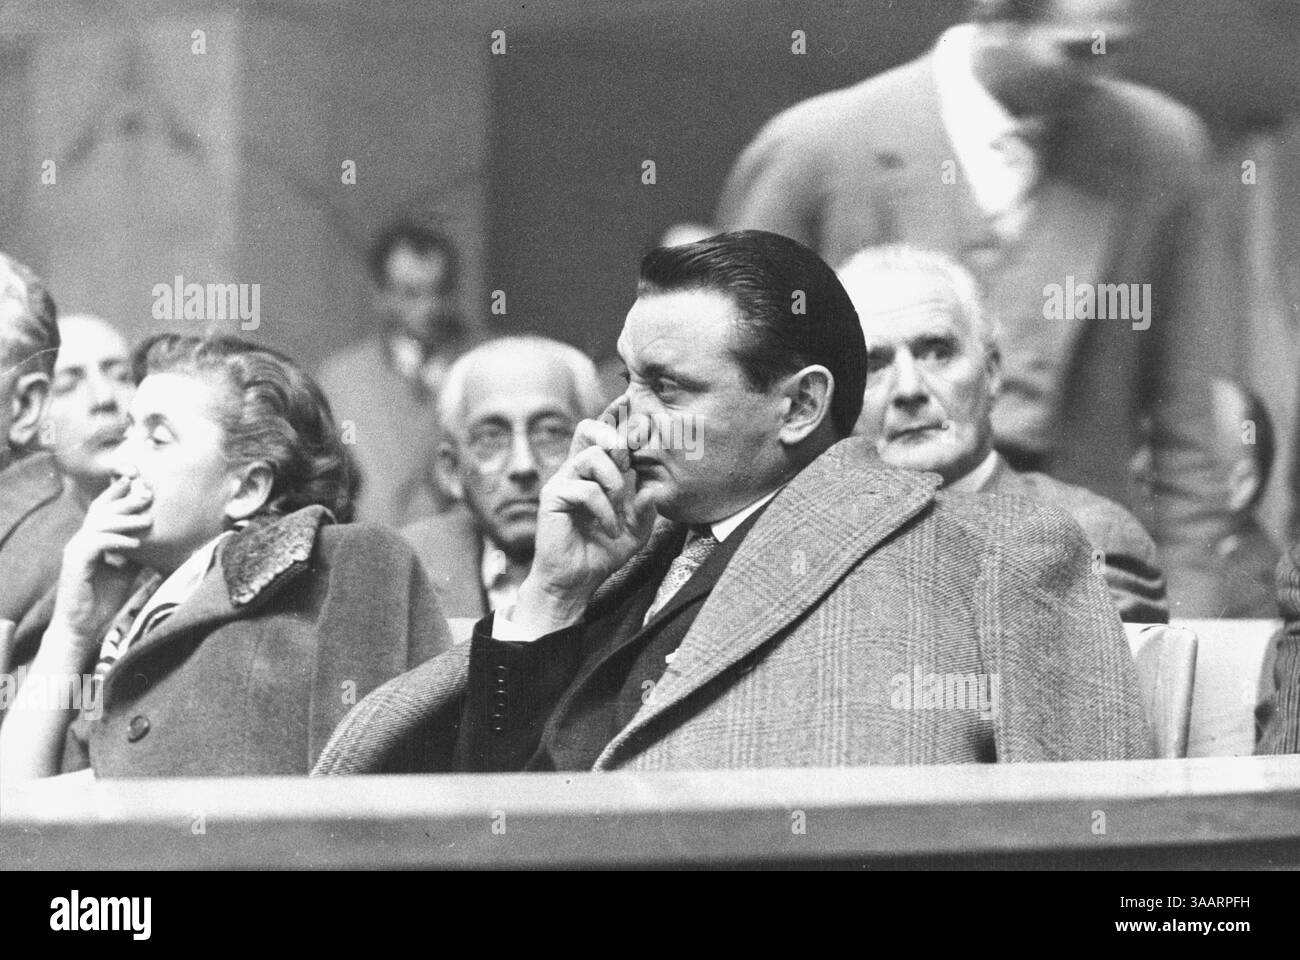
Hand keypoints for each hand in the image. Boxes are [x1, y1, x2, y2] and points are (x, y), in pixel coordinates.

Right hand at [48, 475, 151, 656]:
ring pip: (99, 524)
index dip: (119, 495)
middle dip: (126, 500)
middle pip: (101, 511)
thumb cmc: (101, 599)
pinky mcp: (75, 563)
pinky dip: (116, 541)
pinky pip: (95, 544)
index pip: (103, 510)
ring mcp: (75, 550)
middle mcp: (81, 540)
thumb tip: (158, 541)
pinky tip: (135, 544)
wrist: (82, 626)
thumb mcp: (125, 572)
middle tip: (148, 494)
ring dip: (125, 520)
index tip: (141, 484)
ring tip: (148, 521)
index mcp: (91, 540)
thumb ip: (135, 554)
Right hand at [514, 414, 657, 631]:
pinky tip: (610, 529)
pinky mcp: (552, 497)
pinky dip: (605, 510)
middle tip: (630, 465)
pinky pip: (586, 489)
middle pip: (589, 428)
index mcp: (593, 472)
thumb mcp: (635, 532)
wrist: (574, 582)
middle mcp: (575, 471)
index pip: (602, 433)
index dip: (618, 420)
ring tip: (619, 507)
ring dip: (614, 481)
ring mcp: (562, 482)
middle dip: (616, 440)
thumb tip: (653, 489)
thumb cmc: (601, 553)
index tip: (638, 420)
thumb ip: (646, 510)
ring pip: (591, 456)